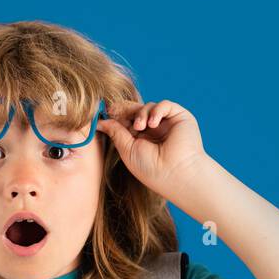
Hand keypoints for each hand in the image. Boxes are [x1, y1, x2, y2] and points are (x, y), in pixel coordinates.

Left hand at [97, 99, 211, 201]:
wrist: (176, 173)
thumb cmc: (151, 168)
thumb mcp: (127, 149)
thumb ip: (115, 132)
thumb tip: (99, 122)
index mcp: (141, 139)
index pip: (127, 121)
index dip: (116, 115)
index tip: (105, 112)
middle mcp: (154, 130)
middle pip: (136, 110)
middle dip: (125, 110)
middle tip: (114, 110)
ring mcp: (167, 123)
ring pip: (148, 106)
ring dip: (140, 113)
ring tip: (140, 127)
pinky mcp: (179, 117)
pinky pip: (164, 105)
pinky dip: (156, 110)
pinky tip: (153, 124)